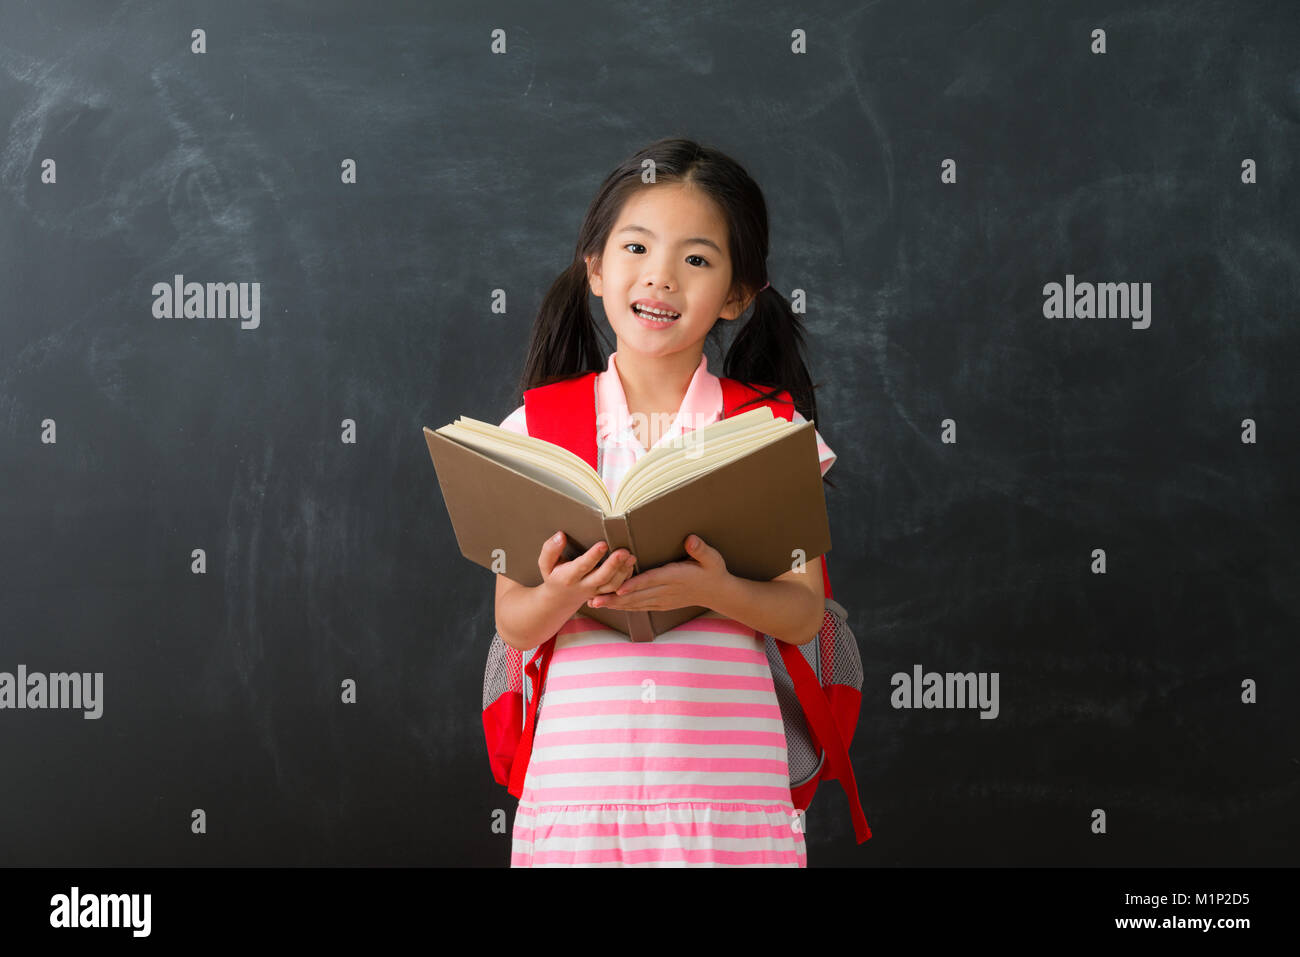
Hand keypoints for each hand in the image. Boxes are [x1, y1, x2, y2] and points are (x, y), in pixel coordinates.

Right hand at [538, 531, 636, 610]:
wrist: (560, 599)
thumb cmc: (554, 575)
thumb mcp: (545, 564)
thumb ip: (550, 549)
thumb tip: (560, 535)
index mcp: (568, 577)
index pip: (582, 566)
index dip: (593, 556)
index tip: (603, 544)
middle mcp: (583, 586)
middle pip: (601, 577)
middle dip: (613, 565)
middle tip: (623, 552)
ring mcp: (595, 591)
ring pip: (612, 585)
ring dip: (623, 571)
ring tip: (630, 556)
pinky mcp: (604, 593)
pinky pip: (617, 588)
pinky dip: (626, 577)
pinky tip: (631, 564)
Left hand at [586, 534, 728, 611]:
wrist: (718, 593)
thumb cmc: (713, 571)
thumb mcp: (712, 558)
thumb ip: (700, 549)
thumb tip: (690, 539)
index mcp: (676, 577)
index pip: (652, 581)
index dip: (635, 585)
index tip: (619, 588)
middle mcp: (666, 591)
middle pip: (637, 596)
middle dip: (614, 599)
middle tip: (594, 599)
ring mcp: (663, 599)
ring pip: (635, 604)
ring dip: (614, 605)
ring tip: (594, 604)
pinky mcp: (661, 604)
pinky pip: (640, 607)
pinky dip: (624, 607)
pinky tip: (610, 606)